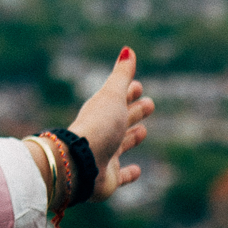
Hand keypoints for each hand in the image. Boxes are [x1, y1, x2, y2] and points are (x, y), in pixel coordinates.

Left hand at [69, 47, 155, 201]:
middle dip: (134, 111)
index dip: (128, 92)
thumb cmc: (97, 126)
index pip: (117, 99)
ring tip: (143, 132)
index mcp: (101, 113)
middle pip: (121, 120)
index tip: (137, 85)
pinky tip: (137, 171)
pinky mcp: (109, 178)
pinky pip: (120, 176)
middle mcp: (103, 134)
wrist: (79, 164)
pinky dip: (129, 174)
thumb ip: (120, 75)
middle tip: (149, 104)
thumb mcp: (111, 97)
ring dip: (131, 138)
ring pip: (121, 145)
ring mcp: (105, 156)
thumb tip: (128, 49)